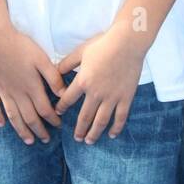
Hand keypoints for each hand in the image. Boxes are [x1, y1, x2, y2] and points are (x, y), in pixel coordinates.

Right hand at [0, 23, 64, 144]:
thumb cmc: (20, 46)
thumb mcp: (41, 59)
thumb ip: (53, 78)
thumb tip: (63, 95)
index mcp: (32, 87)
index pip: (44, 109)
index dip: (52, 119)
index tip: (58, 125)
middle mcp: (18, 94)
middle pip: (29, 117)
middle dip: (39, 130)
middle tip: (45, 139)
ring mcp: (3, 92)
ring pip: (13, 116)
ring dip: (21, 130)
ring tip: (28, 140)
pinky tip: (1, 125)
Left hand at [55, 20, 146, 142]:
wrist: (127, 43)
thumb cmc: (103, 44)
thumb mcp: (81, 51)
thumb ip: (67, 63)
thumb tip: (56, 70)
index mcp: (83, 81)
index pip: (68, 100)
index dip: (61, 108)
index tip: (58, 113)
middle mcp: (96, 93)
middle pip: (85, 116)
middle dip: (79, 129)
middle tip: (76, 138)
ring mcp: (112, 97)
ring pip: (101, 121)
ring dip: (94, 133)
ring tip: (89, 141)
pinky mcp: (126, 97)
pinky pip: (120, 117)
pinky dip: (116, 128)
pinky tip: (112, 135)